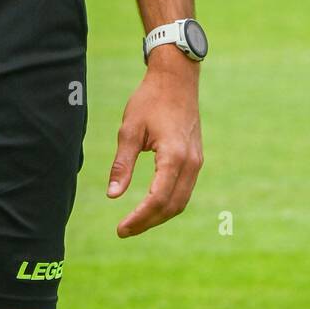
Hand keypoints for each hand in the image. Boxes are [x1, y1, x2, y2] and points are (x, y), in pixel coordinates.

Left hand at [106, 48, 202, 236]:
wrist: (176, 79)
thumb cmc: (150, 100)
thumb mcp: (129, 130)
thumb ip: (122, 164)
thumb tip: (113, 195)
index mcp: (174, 156)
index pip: (158, 199)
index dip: (140, 218)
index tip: (121, 228)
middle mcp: (190, 163)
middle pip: (172, 206)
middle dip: (148, 222)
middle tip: (124, 230)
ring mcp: (196, 161)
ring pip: (181, 201)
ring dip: (159, 215)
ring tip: (135, 222)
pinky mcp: (195, 159)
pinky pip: (184, 189)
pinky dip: (168, 202)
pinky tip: (151, 205)